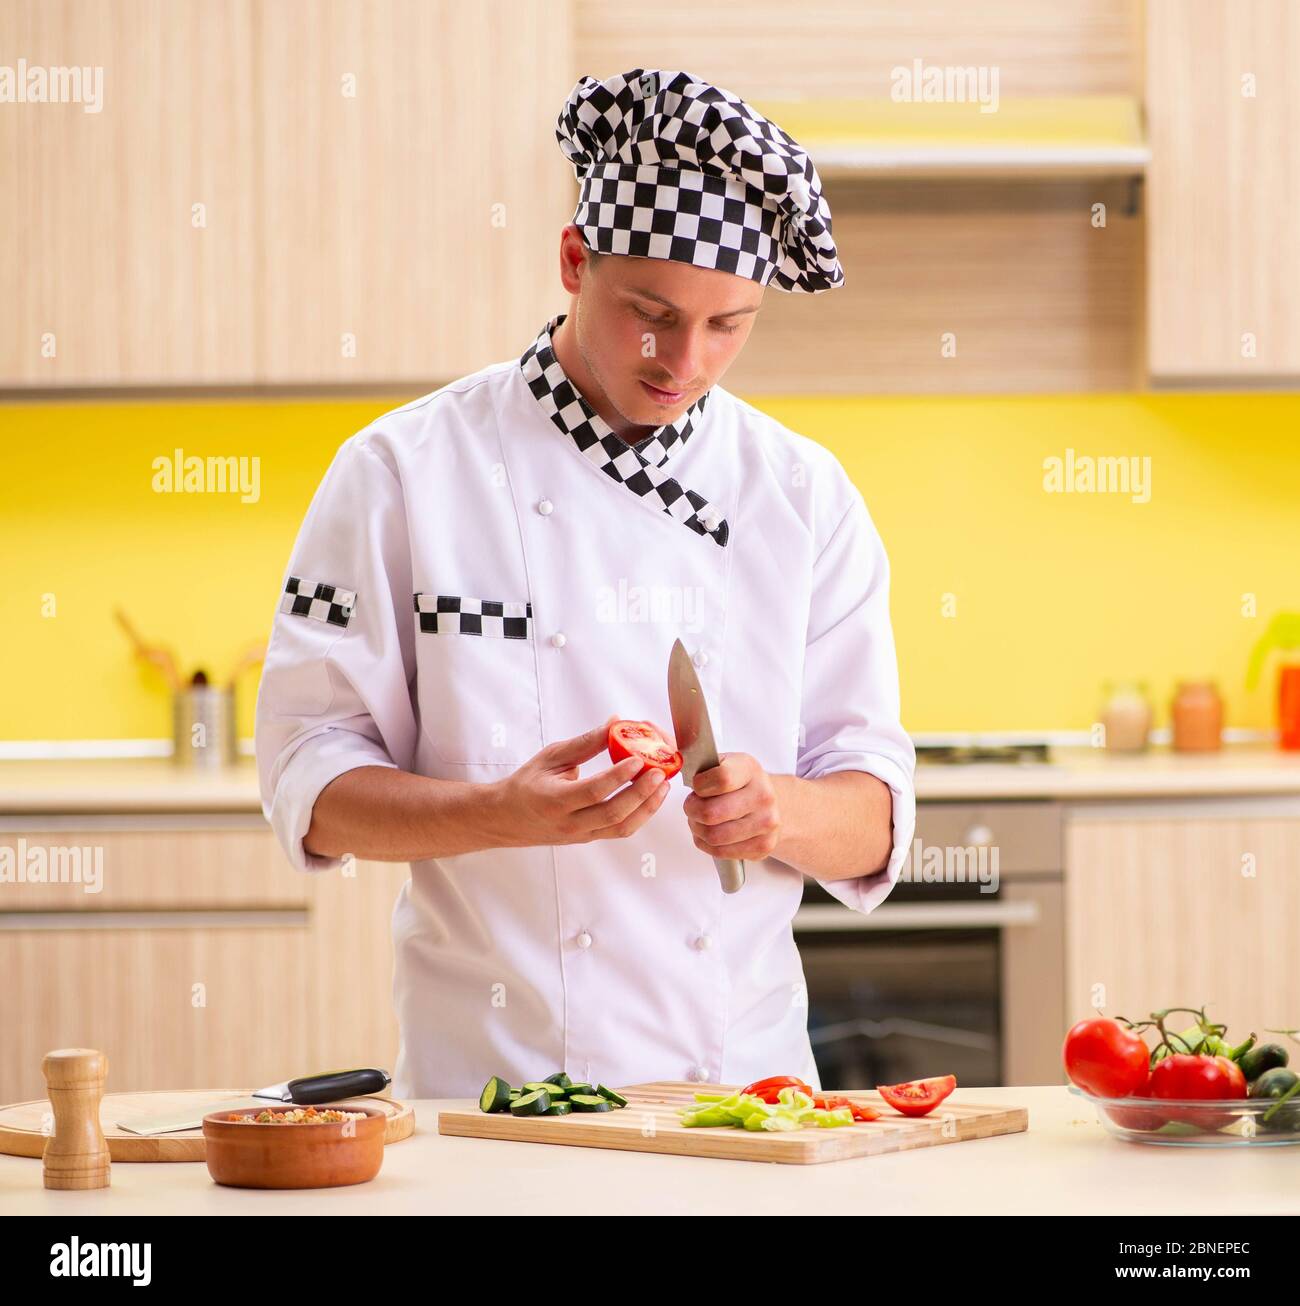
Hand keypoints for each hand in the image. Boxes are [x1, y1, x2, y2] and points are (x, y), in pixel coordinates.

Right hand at [495, 715, 670, 846]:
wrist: (506, 818)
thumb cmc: (526, 784)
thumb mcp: (551, 757)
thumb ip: (585, 743)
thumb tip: (615, 723)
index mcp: (554, 800)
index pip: (592, 791)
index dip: (618, 776)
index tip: (638, 760)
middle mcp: (569, 823)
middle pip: (613, 813)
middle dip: (641, 793)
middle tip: (659, 772)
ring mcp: (581, 835)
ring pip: (622, 828)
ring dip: (647, 807)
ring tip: (662, 785)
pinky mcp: (590, 838)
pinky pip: (620, 830)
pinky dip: (640, 815)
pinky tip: (651, 797)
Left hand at [683, 752, 780, 860]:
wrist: (772, 802)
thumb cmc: (740, 783)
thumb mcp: (724, 763)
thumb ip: (701, 764)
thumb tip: (677, 757)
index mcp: (750, 770)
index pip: (722, 778)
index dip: (700, 785)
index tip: (696, 786)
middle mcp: (763, 796)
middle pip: (711, 813)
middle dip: (692, 810)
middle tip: (692, 806)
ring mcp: (766, 823)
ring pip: (713, 836)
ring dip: (698, 829)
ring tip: (699, 820)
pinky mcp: (763, 846)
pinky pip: (721, 852)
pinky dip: (708, 844)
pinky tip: (710, 832)